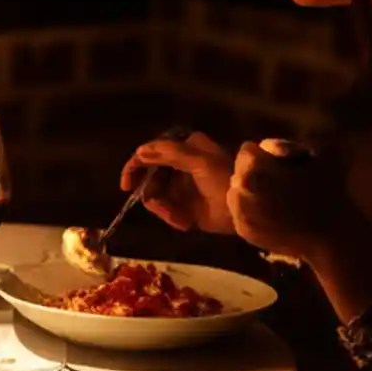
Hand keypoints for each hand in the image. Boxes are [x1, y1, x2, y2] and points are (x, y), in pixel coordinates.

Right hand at [119, 131, 234, 233]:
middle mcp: (179, 164)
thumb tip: (139, 151)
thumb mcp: (198, 161)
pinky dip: (171, 216)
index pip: (150, 152)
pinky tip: (184, 222)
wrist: (245, 209)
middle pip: (149, 176)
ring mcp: (181, 185)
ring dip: (163, 207)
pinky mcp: (184, 204)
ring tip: (177, 217)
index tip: (126, 185)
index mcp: (185, 148)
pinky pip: (166, 209)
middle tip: (156, 205)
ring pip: (155, 195)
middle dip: (151, 193)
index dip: (135, 166)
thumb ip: (168, 152)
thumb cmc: (224, 179)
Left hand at [227, 141, 353, 259]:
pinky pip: (240, 212)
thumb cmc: (327, 193)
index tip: (280, 165)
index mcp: (254, 168)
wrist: (330, 237)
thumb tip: (269, 148)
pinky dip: (252, 211)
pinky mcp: (243, 230)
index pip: (247, 151)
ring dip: (251, 191)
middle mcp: (240, 189)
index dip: (264, 155)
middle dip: (256, 173)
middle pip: (240, 172)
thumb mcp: (314, 158)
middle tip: (278, 182)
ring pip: (237, 191)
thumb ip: (287, 146)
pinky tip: (272, 215)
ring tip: (275, 199)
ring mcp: (239, 212)